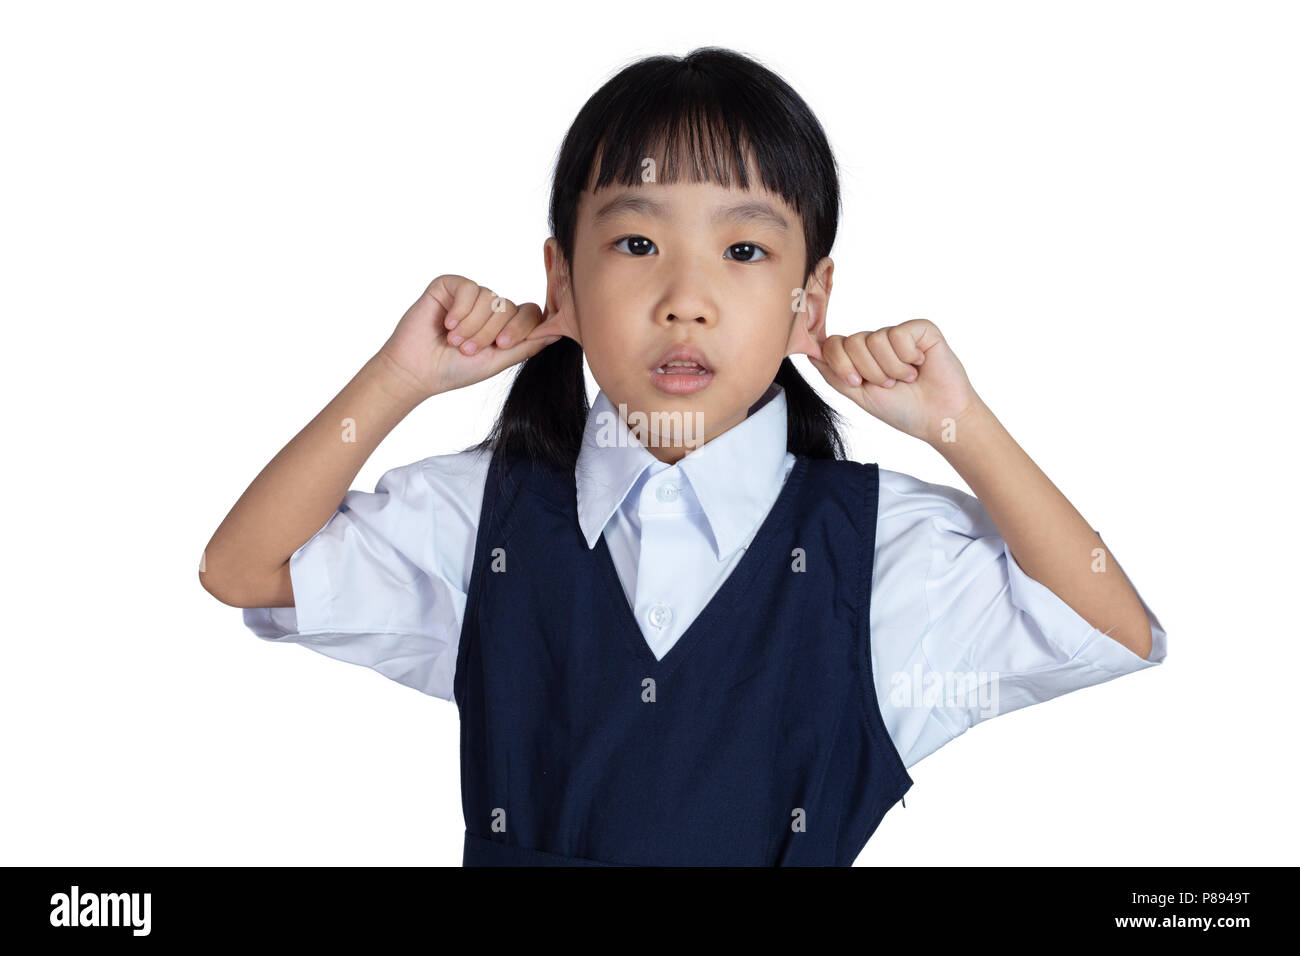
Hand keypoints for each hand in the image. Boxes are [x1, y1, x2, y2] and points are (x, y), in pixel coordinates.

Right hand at [377, 274, 562, 400]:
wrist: (418, 370)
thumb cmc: (455, 370)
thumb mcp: (498, 361)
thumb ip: (527, 345)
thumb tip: (558, 332)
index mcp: (505, 324)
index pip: (530, 314)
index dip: (520, 328)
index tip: (500, 345)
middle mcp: (489, 307)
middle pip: (510, 307)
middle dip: (488, 333)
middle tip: (466, 349)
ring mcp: (470, 295)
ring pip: (489, 298)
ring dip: (472, 325)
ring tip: (453, 340)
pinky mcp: (449, 285)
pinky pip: (469, 288)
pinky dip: (460, 310)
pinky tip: (446, 324)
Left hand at [807, 319, 983, 442]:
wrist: (938, 417)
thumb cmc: (902, 409)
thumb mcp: (858, 395)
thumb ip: (833, 374)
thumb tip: (809, 352)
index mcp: (860, 357)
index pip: (833, 344)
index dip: (842, 365)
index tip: (857, 383)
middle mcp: (877, 342)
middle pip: (852, 341)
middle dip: (869, 371)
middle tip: (890, 384)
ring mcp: (898, 334)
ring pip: (875, 339)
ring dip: (890, 368)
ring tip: (907, 378)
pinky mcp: (920, 329)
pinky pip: (899, 334)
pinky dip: (907, 357)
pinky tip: (920, 365)